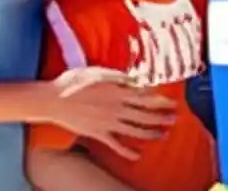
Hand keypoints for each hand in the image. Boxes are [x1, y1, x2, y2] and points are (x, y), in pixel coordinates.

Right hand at [40, 67, 177, 159]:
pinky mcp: (98, 134)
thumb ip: (118, 76)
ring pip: (135, 130)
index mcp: (117, 92)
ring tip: (164, 134)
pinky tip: (138, 156)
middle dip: (161, 117)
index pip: (145, 97)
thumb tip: (136, 79)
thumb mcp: (98, 71)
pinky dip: (127, 152)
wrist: (52, 100)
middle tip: (175, 118)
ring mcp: (107, 123)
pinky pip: (115, 145)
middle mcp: (116, 109)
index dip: (160, 99)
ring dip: (151, 133)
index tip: (171, 101)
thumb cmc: (74, 82)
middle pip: (144, 114)